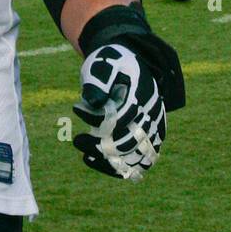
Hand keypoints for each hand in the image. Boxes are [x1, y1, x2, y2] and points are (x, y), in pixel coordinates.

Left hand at [73, 44, 165, 180]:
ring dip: (109, 161)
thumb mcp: (102, 64)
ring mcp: (154, 131)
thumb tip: (93, 102)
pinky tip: (94, 161)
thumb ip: (98, 80)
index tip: (76, 109)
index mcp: (143, 94)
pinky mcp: (150, 141)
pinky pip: (139, 163)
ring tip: (85, 155)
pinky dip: (118, 167)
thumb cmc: (111, 64)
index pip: (121, 115)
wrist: (129, 66)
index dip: (97, 117)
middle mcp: (152, 116)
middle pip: (128, 141)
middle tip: (77, 141)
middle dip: (100, 145)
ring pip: (136, 158)